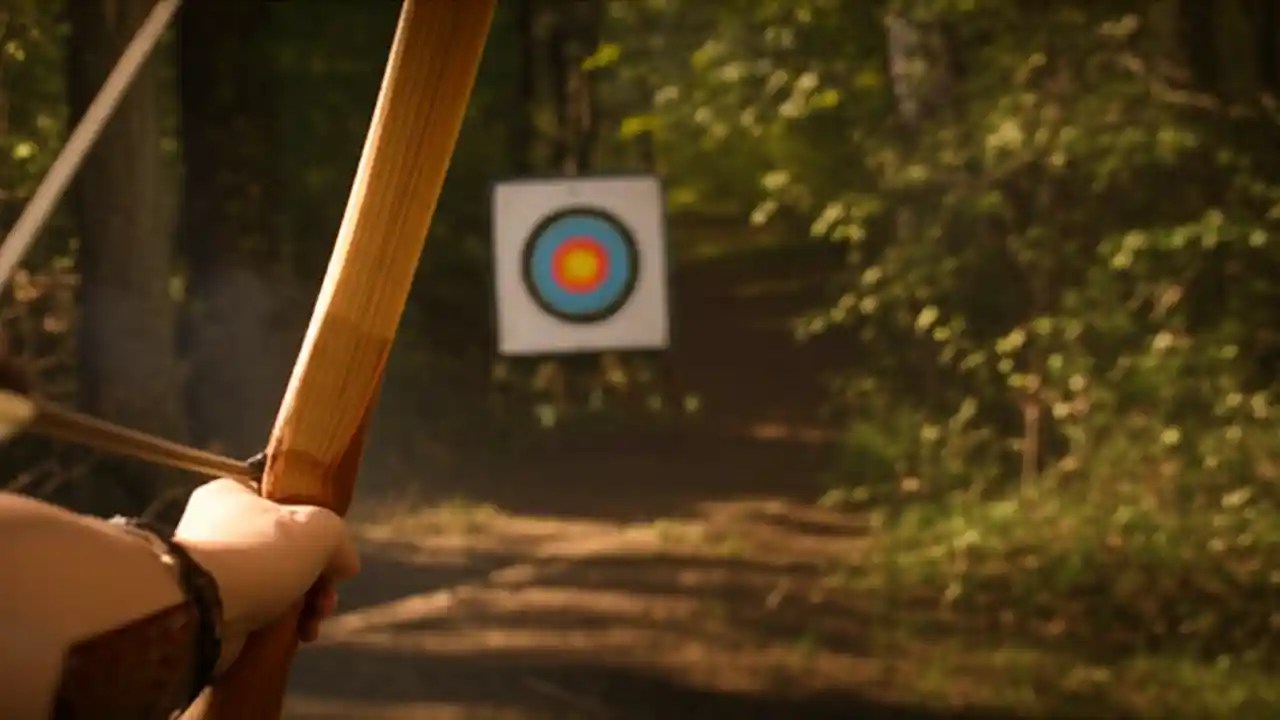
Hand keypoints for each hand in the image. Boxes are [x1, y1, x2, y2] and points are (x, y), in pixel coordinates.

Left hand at [172, 479, 359, 670]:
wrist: (198, 612)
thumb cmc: (259, 555)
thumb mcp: (320, 530)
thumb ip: (340, 540)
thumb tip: (344, 564)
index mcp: (231, 494)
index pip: (281, 502)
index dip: (315, 527)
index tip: (332, 553)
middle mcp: (214, 528)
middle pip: (284, 549)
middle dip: (316, 577)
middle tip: (327, 598)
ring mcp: (207, 571)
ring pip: (272, 584)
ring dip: (303, 604)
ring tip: (313, 623)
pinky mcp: (205, 609)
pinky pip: (253, 611)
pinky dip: (277, 624)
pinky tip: (294, 635)